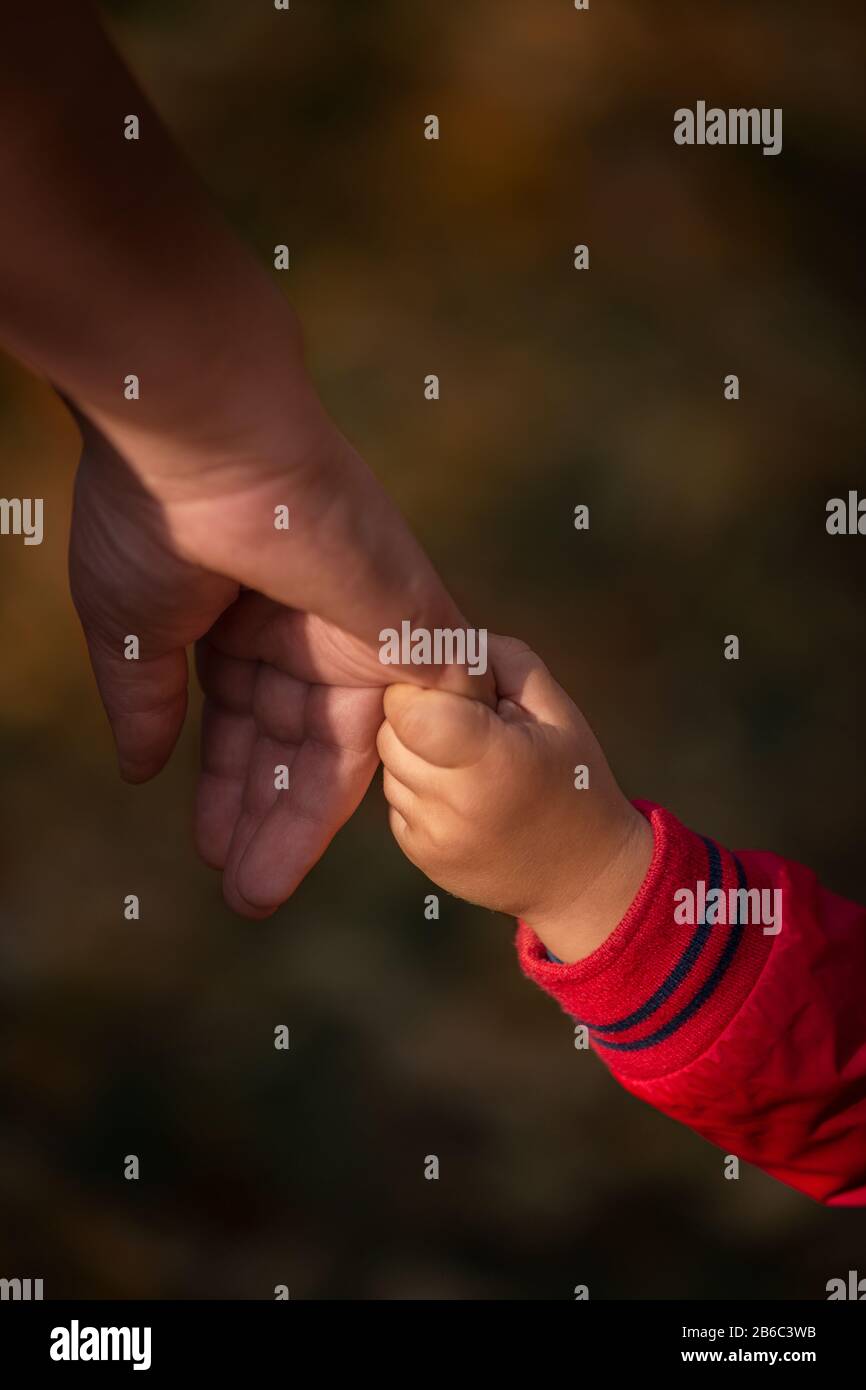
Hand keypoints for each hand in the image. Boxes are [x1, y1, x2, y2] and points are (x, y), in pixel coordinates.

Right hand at [69, 402, 491, 916]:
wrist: (206, 441)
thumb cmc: (153, 518)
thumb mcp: (132, 630)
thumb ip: (148, 702)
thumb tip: (141, 767)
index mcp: (240, 616)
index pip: (242, 720)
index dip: (225, 785)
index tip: (208, 846)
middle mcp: (303, 624)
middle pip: (291, 742)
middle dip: (262, 817)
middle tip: (241, 892)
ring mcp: (358, 624)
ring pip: (339, 744)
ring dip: (299, 820)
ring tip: (256, 892)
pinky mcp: (407, 623)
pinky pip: (416, 714)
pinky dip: (396, 773)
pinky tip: (364, 826)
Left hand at [377, 637, 653, 960]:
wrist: (583, 875)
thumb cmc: (574, 776)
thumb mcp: (555, 707)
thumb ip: (498, 661)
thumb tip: (436, 642)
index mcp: (493, 761)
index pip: (410, 707)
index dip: (424, 687)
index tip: (459, 692)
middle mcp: (454, 805)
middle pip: (392, 731)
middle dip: (421, 715)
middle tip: (469, 725)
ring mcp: (433, 836)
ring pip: (390, 763)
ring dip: (419, 752)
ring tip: (471, 762)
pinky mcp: (420, 854)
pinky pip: (397, 798)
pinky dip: (421, 787)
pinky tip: (464, 792)